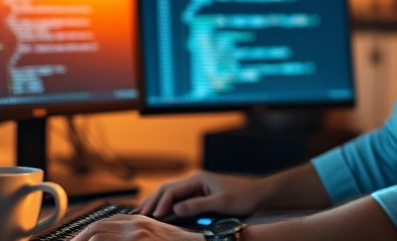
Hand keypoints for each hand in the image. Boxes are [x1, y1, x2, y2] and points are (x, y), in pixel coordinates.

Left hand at [72, 214, 202, 240]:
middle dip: (79, 238)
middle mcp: (137, 225)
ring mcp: (139, 235)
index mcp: (139, 222)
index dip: (86, 233)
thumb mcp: (155, 237)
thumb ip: (136, 236)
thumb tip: (112, 238)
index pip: (104, 223)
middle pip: (98, 227)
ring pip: (100, 234)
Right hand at [136, 171, 264, 217]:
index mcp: (198, 179)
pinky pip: (177, 199)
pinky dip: (165, 206)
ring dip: (156, 203)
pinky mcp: (198, 195)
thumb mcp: (221, 203)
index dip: (161, 204)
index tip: (153, 216)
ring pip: (169, 194)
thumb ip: (198, 205)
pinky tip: (158, 213)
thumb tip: (176, 209)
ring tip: (141, 214)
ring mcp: (195, 187)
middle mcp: (194, 180)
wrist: (259, 194)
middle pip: (166, 189)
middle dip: (151, 202)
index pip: (172, 190)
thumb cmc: (243, 196)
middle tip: (137, 215)